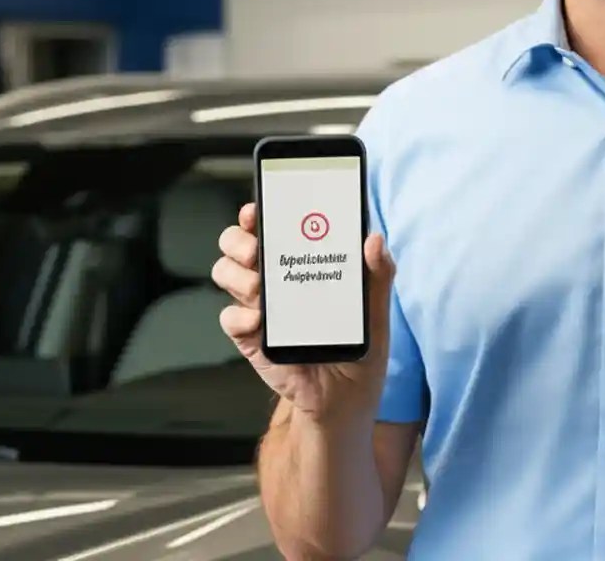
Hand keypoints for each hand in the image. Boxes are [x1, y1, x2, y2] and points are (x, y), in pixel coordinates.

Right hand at [212, 202, 394, 423]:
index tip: (257, 206)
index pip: (270, 227)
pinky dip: (239, 316)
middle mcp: (274, 280)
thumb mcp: (376, 310)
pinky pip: (230, 318)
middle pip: (236, 244)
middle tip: (258, 249)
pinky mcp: (251, 339)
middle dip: (238, 239)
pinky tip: (258, 319)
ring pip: (226, 273)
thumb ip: (379, 274)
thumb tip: (375, 239)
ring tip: (261, 286)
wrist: (345, 399)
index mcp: (301, 263)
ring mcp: (258, 308)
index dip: (256, 212)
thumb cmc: (360, 347)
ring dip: (237, 274)